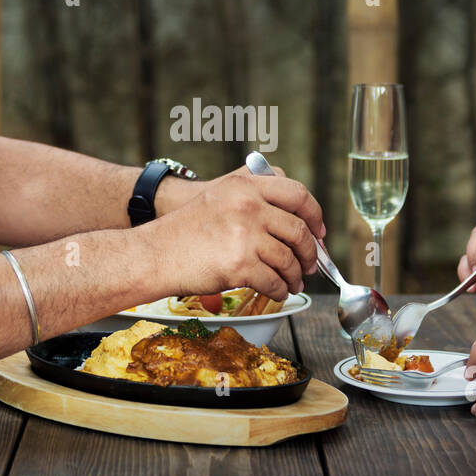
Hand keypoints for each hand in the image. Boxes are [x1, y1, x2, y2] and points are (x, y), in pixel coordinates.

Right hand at [143, 171, 324, 301]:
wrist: (156, 254)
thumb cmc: (187, 230)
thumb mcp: (220, 196)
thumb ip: (255, 198)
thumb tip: (298, 220)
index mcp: (246, 185)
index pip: (298, 194)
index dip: (315, 215)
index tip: (319, 231)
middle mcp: (249, 205)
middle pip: (299, 230)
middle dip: (310, 252)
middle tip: (310, 263)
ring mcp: (246, 235)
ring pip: (289, 259)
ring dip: (295, 275)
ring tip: (293, 282)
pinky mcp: (241, 264)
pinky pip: (274, 280)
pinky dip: (280, 289)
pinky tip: (277, 291)